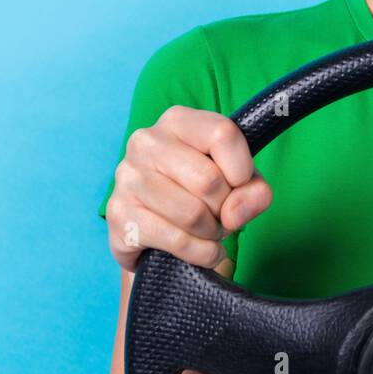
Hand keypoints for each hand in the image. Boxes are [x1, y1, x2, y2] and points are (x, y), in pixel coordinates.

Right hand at [105, 105, 272, 272]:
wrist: (153, 229)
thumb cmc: (200, 194)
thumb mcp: (237, 181)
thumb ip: (253, 190)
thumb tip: (235, 213)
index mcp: (177, 121)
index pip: (223, 134)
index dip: (242, 169)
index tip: (240, 185)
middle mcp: (146, 142)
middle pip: (208, 180)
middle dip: (225, 208)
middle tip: (222, 216)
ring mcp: (128, 178)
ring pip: (192, 213)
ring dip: (212, 232)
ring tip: (210, 231)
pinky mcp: (119, 216)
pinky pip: (176, 240)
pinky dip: (200, 253)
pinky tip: (202, 251)